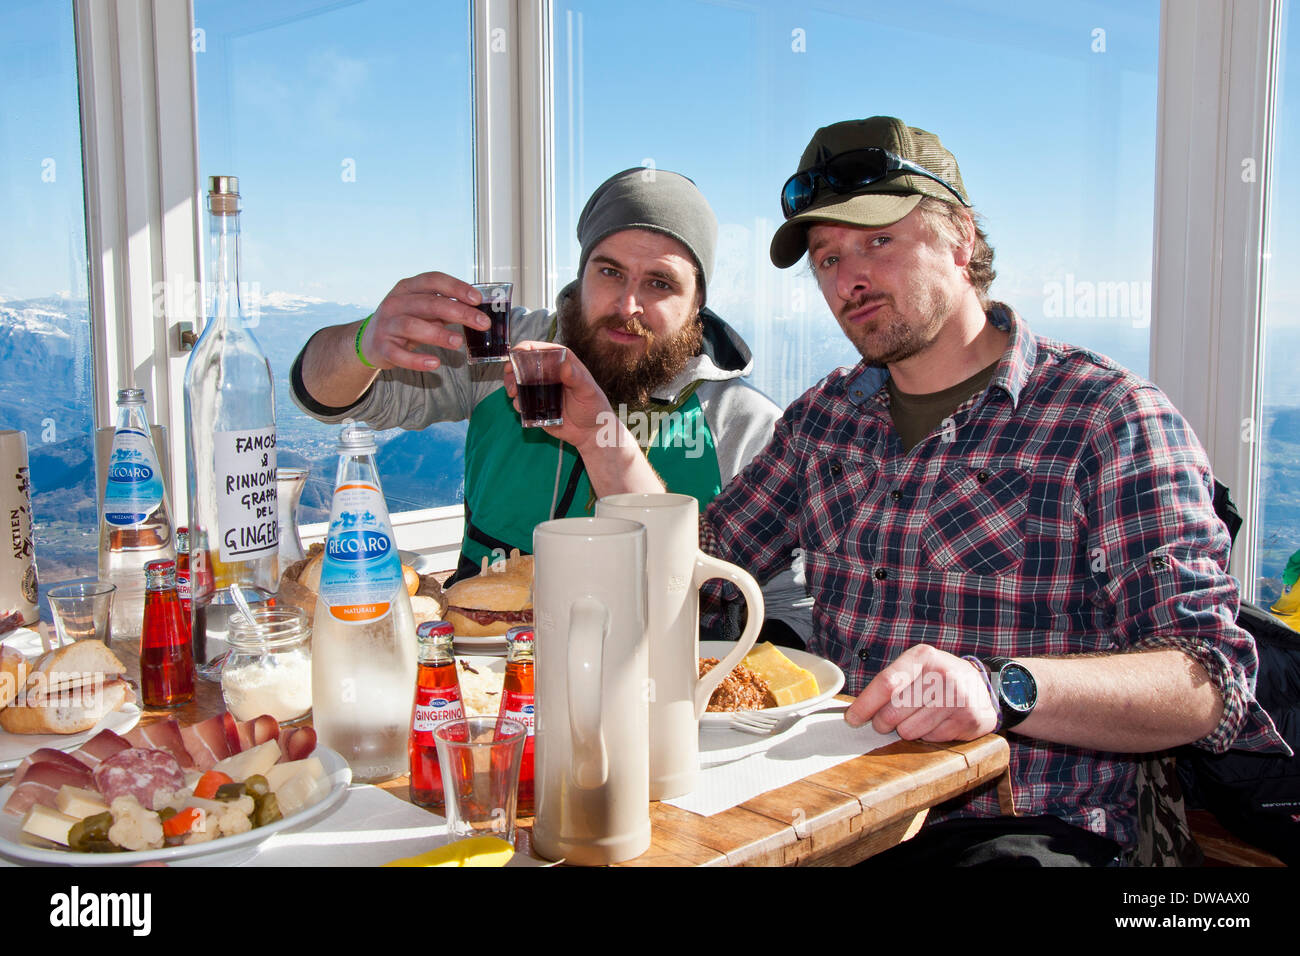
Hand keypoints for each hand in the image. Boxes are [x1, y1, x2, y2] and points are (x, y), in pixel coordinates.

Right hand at [359, 272, 489, 371]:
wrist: (370, 342)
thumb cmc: (404, 321)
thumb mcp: (422, 309)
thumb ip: (446, 307)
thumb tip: (478, 310)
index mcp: (407, 288)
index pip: (433, 280)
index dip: (457, 287)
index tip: (478, 299)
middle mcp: (395, 302)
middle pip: (429, 303)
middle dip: (459, 312)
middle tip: (482, 323)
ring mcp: (386, 325)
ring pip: (412, 326)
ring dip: (438, 334)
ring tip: (458, 342)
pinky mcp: (381, 347)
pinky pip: (399, 354)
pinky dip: (417, 360)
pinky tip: (434, 363)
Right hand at [503, 346, 614, 448]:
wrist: (591, 431)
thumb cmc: (594, 406)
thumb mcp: (587, 390)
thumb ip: (576, 378)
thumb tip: (565, 366)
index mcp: (561, 361)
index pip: (539, 349)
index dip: (523, 350)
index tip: (514, 357)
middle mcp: (549, 372)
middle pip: (523, 364)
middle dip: (512, 369)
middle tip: (510, 379)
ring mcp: (541, 388)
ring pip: (519, 381)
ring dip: (511, 385)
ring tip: (513, 393)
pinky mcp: (536, 404)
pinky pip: (521, 400)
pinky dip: (517, 402)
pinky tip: (520, 406)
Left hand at [845, 644, 998, 741]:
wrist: (982, 686)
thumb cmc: (938, 678)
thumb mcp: (916, 667)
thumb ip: (889, 682)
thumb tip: (856, 711)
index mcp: (923, 657)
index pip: (887, 683)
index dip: (866, 704)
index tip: (852, 718)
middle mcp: (942, 675)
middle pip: (894, 711)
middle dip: (882, 723)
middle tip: (884, 723)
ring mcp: (957, 698)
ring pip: (910, 730)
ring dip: (906, 730)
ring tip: (917, 717)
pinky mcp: (968, 720)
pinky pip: (930, 739)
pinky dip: (927, 735)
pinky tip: (936, 722)